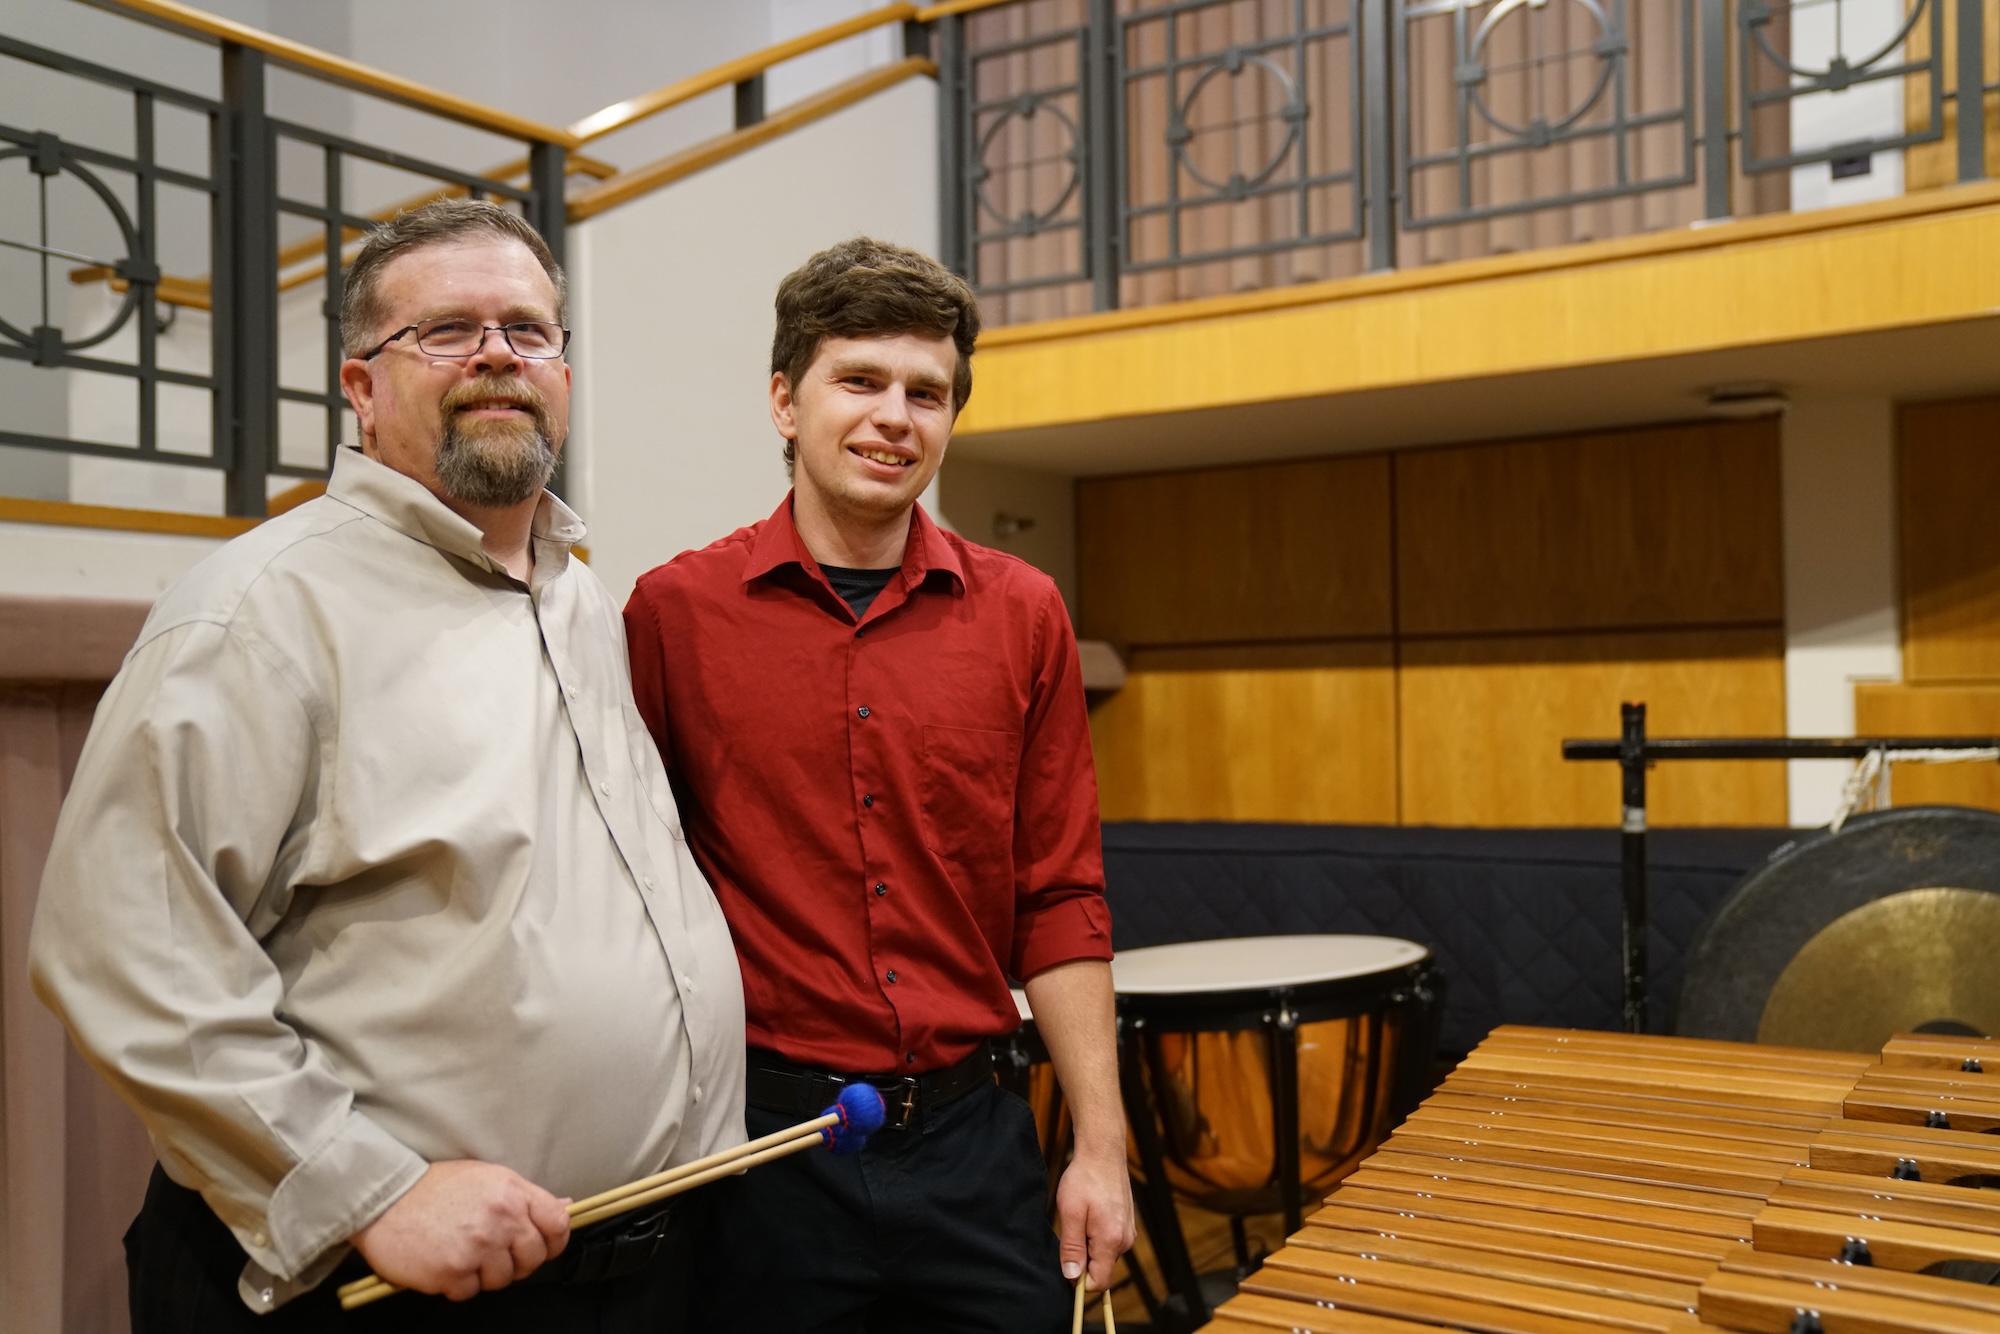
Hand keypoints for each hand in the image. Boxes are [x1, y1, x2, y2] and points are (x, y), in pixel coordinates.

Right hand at [352, 1160, 570, 1300]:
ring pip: (502, 1279)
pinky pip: (470, 1292)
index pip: (557, 1224)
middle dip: (516, 1261)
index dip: (553, 1240)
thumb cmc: (435, 1187)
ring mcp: (477, 1247)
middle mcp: (500, 1219)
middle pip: (533, 1258)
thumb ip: (526, 1196)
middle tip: (491, 1251)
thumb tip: (565, 1207)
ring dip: (484, 1273)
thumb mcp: (488, 1177)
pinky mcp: (453, 1272)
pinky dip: (458, 1284)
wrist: (385, 1198)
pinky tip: (444, 1262)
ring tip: (462, 1252)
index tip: (540, 1245)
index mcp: (512, 1192)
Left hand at [1054, 1140, 1135, 1292]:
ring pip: (1105, 1256)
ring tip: (1081, 1218)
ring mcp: (1128, 1232)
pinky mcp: (1127, 1224)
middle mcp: (1125, 1240)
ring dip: (1089, 1246)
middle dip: (1083, 1260)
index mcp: (1111, 1240)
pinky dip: (1097, 1236)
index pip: (1099, 1282)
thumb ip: (1072, 1247)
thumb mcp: (1070, 1212)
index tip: (1067, 1261)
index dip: (1080, 1280)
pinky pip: (1110, 1243)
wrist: (1103, 1153)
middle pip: (1102, 1270)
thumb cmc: (1084, 1179)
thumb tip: (1072, 1277)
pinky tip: (1090, 1214)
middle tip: (1072, 1230)